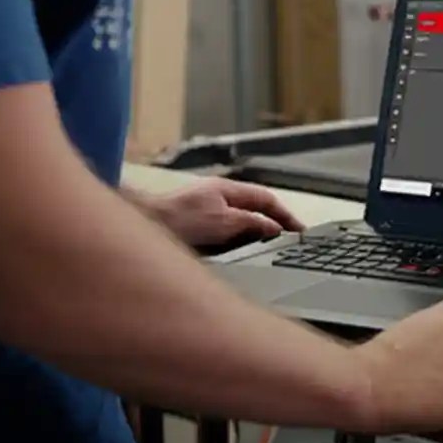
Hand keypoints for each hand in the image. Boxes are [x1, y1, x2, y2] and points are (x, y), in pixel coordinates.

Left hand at [144, 178, 305, 247]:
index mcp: (228, 190)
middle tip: (286, 242)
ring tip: (263, 250)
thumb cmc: (178, 219)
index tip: (299, 231)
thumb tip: (272, 228)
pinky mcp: (194, 226)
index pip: (267, 200)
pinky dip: (235, 242)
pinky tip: (235, 253)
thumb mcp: (224, 222)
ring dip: (252, 235)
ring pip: (239, 222)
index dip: (285, 216)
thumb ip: (252, 224)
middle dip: (272, 225)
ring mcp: (205, 210)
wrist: (143, 225)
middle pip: (254, 210)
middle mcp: (217, 197)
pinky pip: (224, 232)